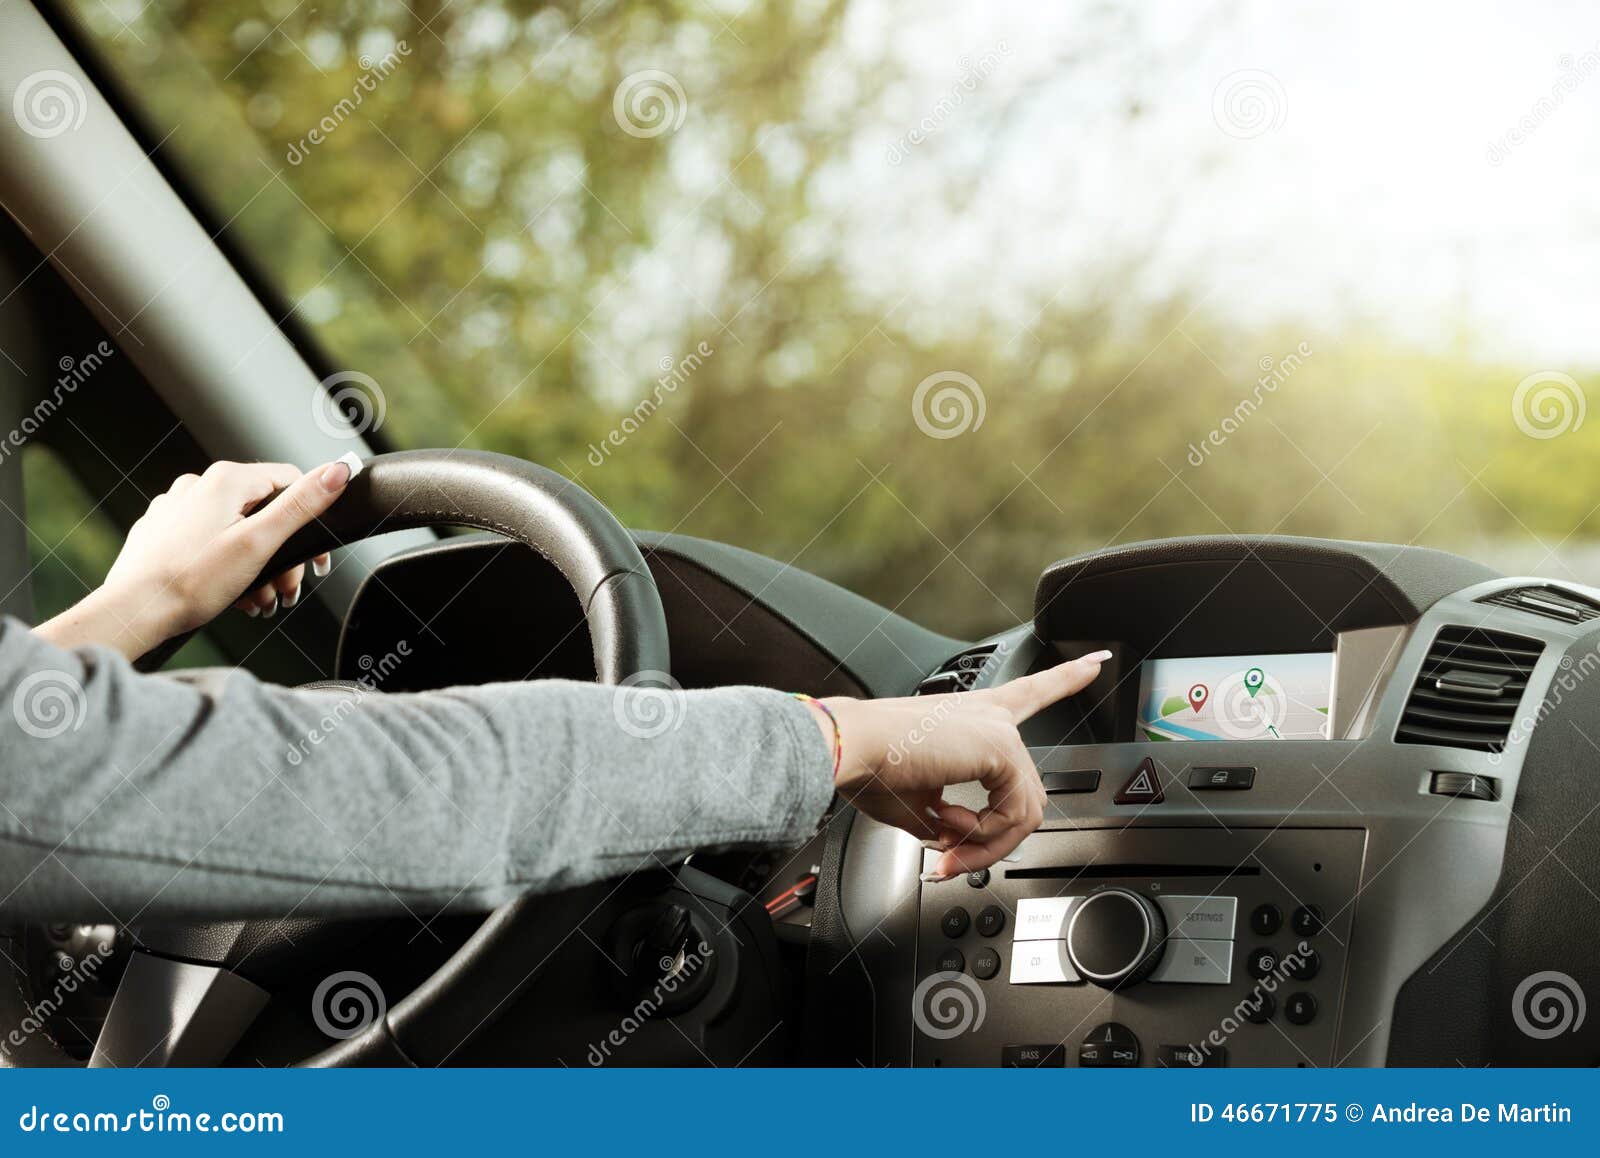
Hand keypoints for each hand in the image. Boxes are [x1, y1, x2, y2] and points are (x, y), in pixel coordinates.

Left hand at [35, 456, 359, 659]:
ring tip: (257, 598)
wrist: (133, 612)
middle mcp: (196, 486)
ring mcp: (176, 509)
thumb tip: (339, 470)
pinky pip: (207, 543)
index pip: (288, 481)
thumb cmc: (190, 582)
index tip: (314, 558)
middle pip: (261, 511)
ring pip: (235, 531)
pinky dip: (225, 566)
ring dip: (255, 566)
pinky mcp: (161, 533)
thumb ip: (301, 505)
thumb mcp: (259, 543)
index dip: (310, 519)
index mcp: (224, 481)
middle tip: (286, 589)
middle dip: (280, 554)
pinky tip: (229, 592)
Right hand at [803, 650, 1109, 877]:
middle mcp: (989, 715)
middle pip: (1025, 790)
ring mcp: (997, 729)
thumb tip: (955, 843)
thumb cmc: (868, 764)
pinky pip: (1015, 813)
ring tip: (948, 848)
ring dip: (985, 843)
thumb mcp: (913, 802)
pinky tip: (951, 829)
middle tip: (954, 859)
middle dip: (993, 838)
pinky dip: (986, 836)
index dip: (1065, 677)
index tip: (1095, 663)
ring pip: (1024, 810)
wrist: (850, 748)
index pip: (1029, 691)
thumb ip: (944, 821)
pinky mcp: (999, 746)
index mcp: (970, 716)